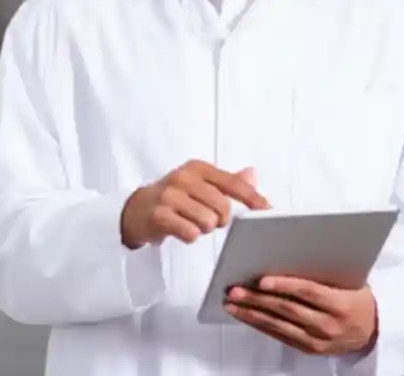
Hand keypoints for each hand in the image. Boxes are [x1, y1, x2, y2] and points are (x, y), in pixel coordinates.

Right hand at [120, 160, 268, 247]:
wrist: (135, 209)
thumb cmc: (173, 197)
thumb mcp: (199, 184)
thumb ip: (227, 181)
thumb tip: (253, 173)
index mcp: (197, 168)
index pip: (233, 183)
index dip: (253, 198)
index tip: (268, 211)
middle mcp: (183, 178)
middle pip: (223, 207)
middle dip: (220, 219)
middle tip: (209, 220)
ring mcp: (169, 196)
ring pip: (208, 222)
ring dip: (204, 228)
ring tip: (191, 223)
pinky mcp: (160, 215)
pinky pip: (191, 233)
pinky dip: (190, 236)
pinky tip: (180, 229)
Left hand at [224, 276, 376, 356]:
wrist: (374, 331)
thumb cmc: (358, 298)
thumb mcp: (351, 282)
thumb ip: (323, 273)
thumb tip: (288, 255)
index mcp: (341, 305)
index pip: (308, 292)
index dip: (284, 285)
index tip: (262, 279)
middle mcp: (329, 326)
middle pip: (288, 309)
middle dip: (258, 299)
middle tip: (235, 290)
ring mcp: (318, 341)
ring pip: (279, 326)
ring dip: (252, 314)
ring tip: (232, 303)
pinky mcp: (309, 350)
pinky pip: (280, 336)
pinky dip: (261, 325)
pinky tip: (246, 316)